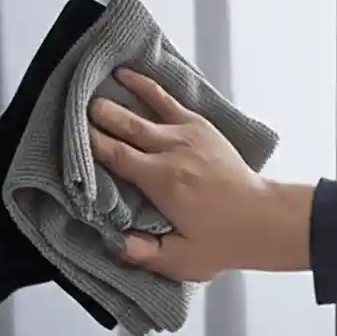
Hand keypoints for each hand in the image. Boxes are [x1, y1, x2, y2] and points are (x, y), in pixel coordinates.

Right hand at [88, 68, 312, 279]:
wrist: (264, 220)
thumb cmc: (223, 240)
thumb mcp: (181, 260)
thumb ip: (144, 253)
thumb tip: (115, 242)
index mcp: (161, 182)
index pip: (115, 156)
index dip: (90, 144)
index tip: (71, 137)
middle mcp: (171, 152)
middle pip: (125, 127)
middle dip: (99, 116)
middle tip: (77, 109)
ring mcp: (187, 135)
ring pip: (143, 111)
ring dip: (117, 100)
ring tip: (94, 90)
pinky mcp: (200, 127)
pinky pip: (168, 100)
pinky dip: (147, 86)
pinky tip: (129, 75)